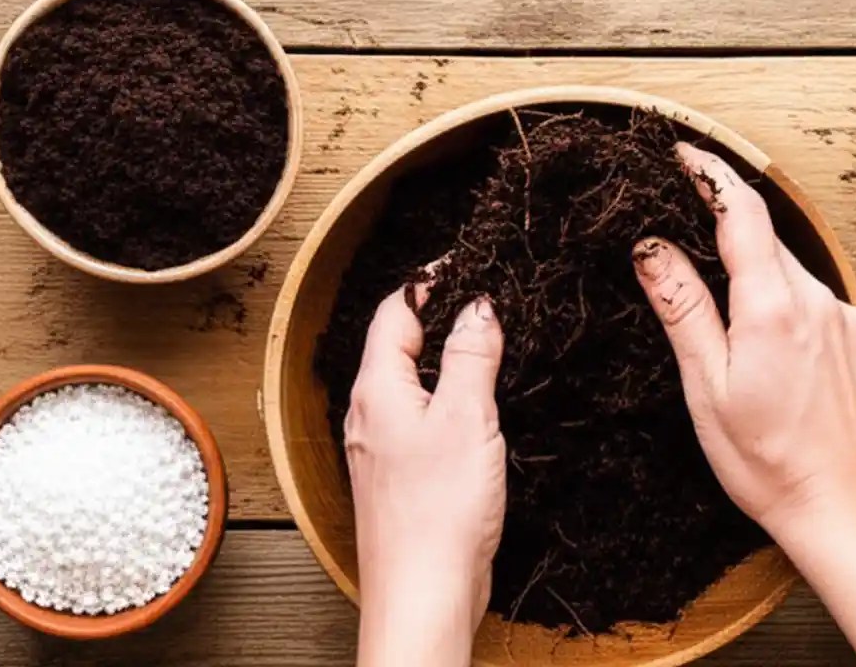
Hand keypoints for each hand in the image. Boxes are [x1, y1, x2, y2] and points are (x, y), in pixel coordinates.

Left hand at [347, 288, 505, 666]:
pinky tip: (475, 411)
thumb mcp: (467, 416)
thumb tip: (479, 305)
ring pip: (409, 383)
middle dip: (439, 315)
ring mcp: (380, 447)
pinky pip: (419, 418)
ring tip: (487, 345)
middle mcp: (368, 413)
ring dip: (444, 359)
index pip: (397, 309)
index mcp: (377, 388)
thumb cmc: (438, 512)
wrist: (422, 593)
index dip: (431, 280)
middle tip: (485, 298)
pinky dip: (445, 399)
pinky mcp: (399, 476)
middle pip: (398, 343)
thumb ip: (471, 354)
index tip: (468, 264)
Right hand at [631, 143, 855, 538]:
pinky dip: (785, 305)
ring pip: (789, 272)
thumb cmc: (772, 463)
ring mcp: (847, 319)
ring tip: (726, 324)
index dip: (710, 173)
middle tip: (684, 245)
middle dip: (725, 231)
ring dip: (755, 276)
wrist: (850, 510)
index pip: (741, 211)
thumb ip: (683, 308)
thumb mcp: (708, 387)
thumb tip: (652, 247)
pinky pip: (815, 301)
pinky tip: (770, 352)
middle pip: (764, 240)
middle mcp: (818, 301)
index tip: (684, 154)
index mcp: (773, 308)